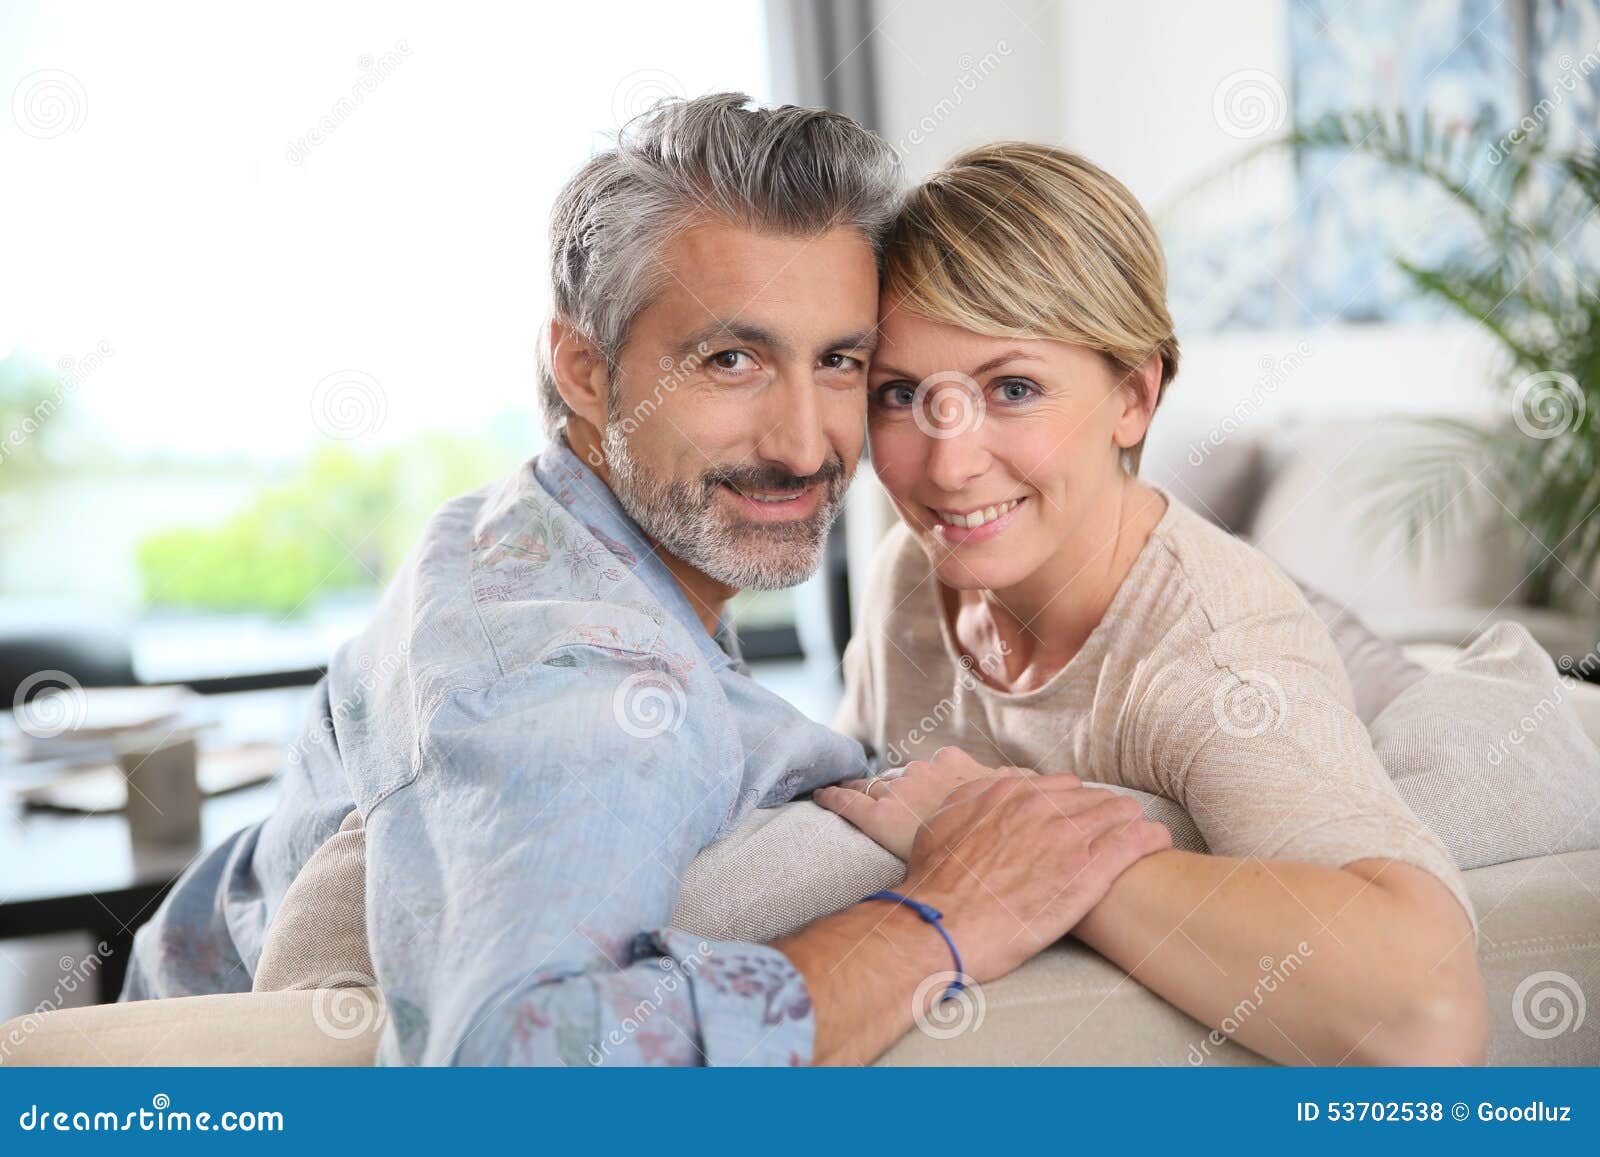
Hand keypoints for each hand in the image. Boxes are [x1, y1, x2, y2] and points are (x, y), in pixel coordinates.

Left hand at [815, 746, 1032, 858]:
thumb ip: (1027, 790)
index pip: (932, 768)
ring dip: (866, 793)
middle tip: (893, 805)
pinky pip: (846, 803)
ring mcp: (898, 792)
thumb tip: (1056, 783)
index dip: (923, 782)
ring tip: (852, 798)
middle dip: (896, 789)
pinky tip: (818, 794)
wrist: (990, 865)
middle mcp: (923, 772)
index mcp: (953, 765)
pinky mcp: (877, 819)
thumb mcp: (1026, 806)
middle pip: (900, 777)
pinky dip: (831, 797)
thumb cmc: (1011, 834)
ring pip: (872, 787)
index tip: (920, 790)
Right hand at [848, 772, 1172, 984]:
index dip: (1071, 808)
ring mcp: (1069, 835)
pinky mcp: (1090, 870)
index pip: (1062, 787)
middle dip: (1103, 815)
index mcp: (1010, 793)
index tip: (1075, 824)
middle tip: (1106, 839)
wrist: (942, 923)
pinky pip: (1138, 840)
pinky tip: (1157, 844)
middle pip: (1094, 797)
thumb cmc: (935, 884)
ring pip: (1122, 811)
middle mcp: (1042, 805)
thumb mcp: (941, 823)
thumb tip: (983, 796)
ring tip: (1136, 842)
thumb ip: (970, 802)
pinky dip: (1151, 839)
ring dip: (1129, 824)